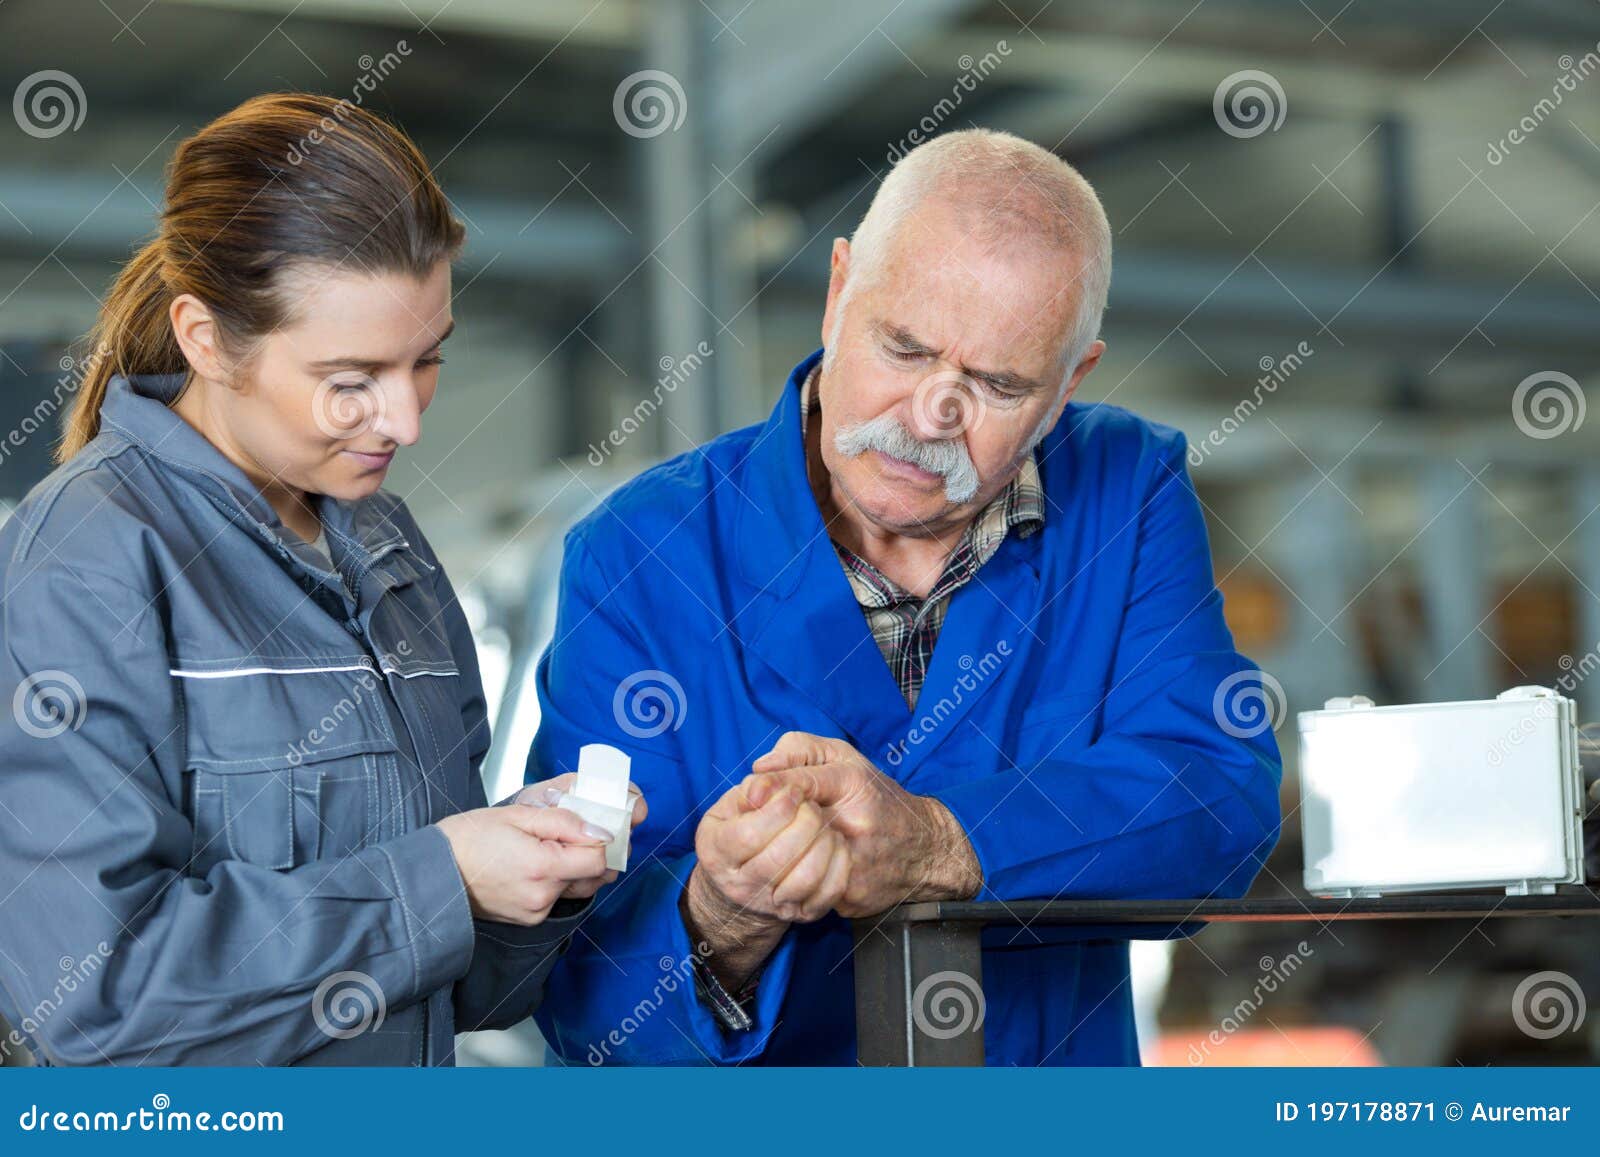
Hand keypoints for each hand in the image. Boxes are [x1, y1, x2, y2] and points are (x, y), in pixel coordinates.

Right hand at [435, 804, 611, 924]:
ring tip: (547, 847)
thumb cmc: (468, 838)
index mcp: (542, 867)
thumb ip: (563, 822)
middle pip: (591, 875)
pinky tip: (536, 864)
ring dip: (573, 868)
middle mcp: (543, 896)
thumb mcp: (517, 816)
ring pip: (576, 887)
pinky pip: (557, 897)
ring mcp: (536, 911)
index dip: (601, 840)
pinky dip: (556, 880)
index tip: (591, 825)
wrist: (434, 871)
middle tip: (568, 833)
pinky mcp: (529, 919)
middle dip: (588, 852)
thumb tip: (598, 829)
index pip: (599, 860)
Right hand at [683, 776, 850, 988]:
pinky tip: (836, 844)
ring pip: (806, 878)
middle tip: (813, 805)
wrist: (745, 880)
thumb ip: (751, 789)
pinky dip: (840, 864)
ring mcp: (771, 904)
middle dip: (805, 823)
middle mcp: (740, 885)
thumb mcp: (733, 804)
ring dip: (824, 843)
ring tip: (825, 824)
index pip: (748, 835)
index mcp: (716, 852)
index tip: (795, 791)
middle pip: (779, 857)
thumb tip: (767, 787)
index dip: (778, 809)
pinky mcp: (801, 914)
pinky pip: (829, 893)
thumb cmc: (740, 828)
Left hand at [749, 731, 981, 917]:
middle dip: (768, 829)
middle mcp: (856, 822)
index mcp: (854, 784)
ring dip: (777, 862)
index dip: (772, 787)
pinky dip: (795, 884)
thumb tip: (760, 767)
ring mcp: (855, 862)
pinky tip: (792, 875)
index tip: (750, 793)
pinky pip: (809, 891)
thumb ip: (800, 750)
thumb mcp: (844, 758)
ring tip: (770, 854)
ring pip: (798, 866)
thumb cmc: (875, 798)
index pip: (804, 782)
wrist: (925, 850)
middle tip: (752, 830)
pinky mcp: (853, 894)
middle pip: (797, 827)